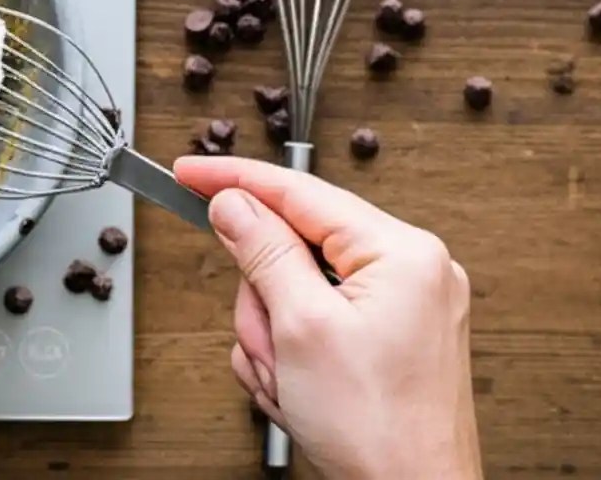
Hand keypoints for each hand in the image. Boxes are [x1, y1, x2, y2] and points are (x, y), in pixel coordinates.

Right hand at [175, 156, 481, 479]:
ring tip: (290, 379)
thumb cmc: (379, 429)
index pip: (300, 192)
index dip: (234, 180)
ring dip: (273, 338)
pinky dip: (291, 356)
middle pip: (291, 248)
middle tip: (270, 345)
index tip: (190, 171)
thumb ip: (262, 251)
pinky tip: (300, 391)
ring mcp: (400, 308)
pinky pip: (312, 323)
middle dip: (263, 303)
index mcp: (402, 253)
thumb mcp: (300, 328)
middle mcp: (410, 271)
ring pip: (293, 291)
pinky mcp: (386, 338)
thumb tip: (233, 203)